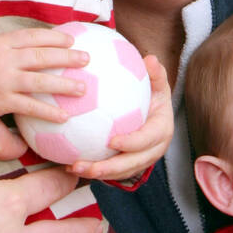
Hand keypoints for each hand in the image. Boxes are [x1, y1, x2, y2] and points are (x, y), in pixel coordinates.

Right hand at [0, 29, 89, 124]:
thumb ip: (10, 46)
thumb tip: (39, 45)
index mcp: (1, 43)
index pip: (33, 36)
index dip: (55, 38)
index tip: (72, 41)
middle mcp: (3, 59)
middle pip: (41, 56)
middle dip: (67, 57)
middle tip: (87, 60)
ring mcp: (3, 80)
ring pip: (40, 81)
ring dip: (64, 85)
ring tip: (82, 89)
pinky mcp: (2, 101)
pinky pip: (31, 106)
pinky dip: (49, 112)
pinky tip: (64, 117)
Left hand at [69, 55, 173, 183]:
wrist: (156, 113)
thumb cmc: (154, 95)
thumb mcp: (158, 83)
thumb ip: (155, 73)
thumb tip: (150, 59)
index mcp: (161, 131)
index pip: (146, 140)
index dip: (131, 143)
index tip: (111, 141)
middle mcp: (153, 150)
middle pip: (131, 164)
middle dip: (108, 168)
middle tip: (86, 165)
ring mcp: (141, 161)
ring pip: (119, 173)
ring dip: (96, 173)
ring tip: (73, 168)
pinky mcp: (128, 165)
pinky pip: (111, 172)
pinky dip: (93, 170)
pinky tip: (70, 165)